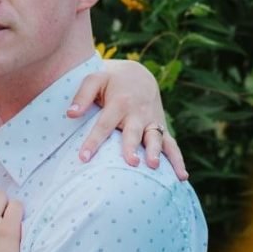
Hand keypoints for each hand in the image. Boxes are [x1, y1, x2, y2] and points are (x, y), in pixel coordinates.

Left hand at [69, 62, 187, 177]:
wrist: (138, 74)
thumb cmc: (111, 80)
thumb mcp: (95, 78)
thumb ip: (82, 95)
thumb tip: (70, 114)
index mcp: (119, 103)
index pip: (104, 124)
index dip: (94, 141)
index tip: (83, 158)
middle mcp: (137, 113)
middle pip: (133, 132)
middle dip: (132, 147)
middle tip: (130, 162)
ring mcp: (152, 122)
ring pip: (156, 138)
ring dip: (156, 152)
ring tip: (154, 166)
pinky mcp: (161, 128)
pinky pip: (172, 145)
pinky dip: (178, 160)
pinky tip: (182, 177)